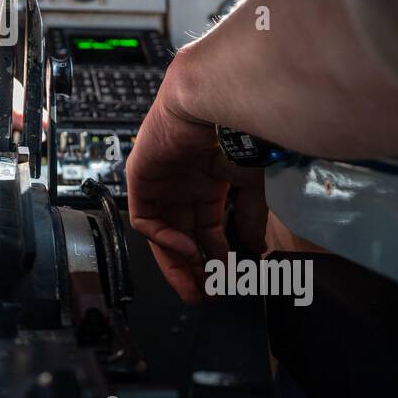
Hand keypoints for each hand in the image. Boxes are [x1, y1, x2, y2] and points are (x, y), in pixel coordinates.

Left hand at [126, 82, 267, 303]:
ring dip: (177, 262)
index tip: (225, 284)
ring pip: (162, 234)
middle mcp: (182, 187)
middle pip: (181, 238)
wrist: (213, 102)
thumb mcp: (252, 184)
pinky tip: (186, 247)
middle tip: (204, 295)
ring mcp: (160, 183)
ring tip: (195, 284)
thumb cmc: (238, 132)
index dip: (215, 260)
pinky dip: (164, 238)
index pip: (206, 233)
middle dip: (192, 270)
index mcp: (207, 186)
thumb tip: (257, 248)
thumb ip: (252, 217)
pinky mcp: (140, 178)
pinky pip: (144, 219)